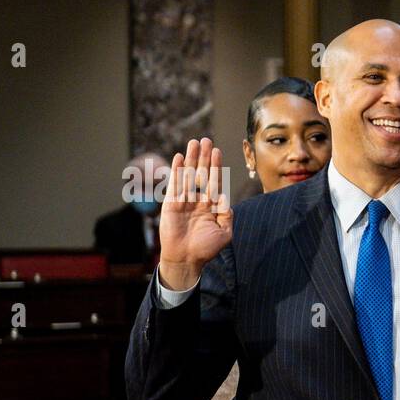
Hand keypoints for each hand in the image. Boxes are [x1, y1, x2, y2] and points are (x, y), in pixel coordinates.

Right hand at [158, 138, 231, 289]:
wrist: (186, 259)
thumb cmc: (206, 248)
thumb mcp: (224, 232)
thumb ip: (227, 215)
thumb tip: (227, 199)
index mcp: (211, 206)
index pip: (215, 181)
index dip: (216, 166)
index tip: (217, 151)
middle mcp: (198, 200)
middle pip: (202, 173)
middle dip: (204, 157)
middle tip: (206, 140)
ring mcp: (185, 200)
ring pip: (189, 174)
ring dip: (192, 158)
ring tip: (194, 142)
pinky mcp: (172, 202)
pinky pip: (175, 183)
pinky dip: (178, 170)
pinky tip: (180, 157)